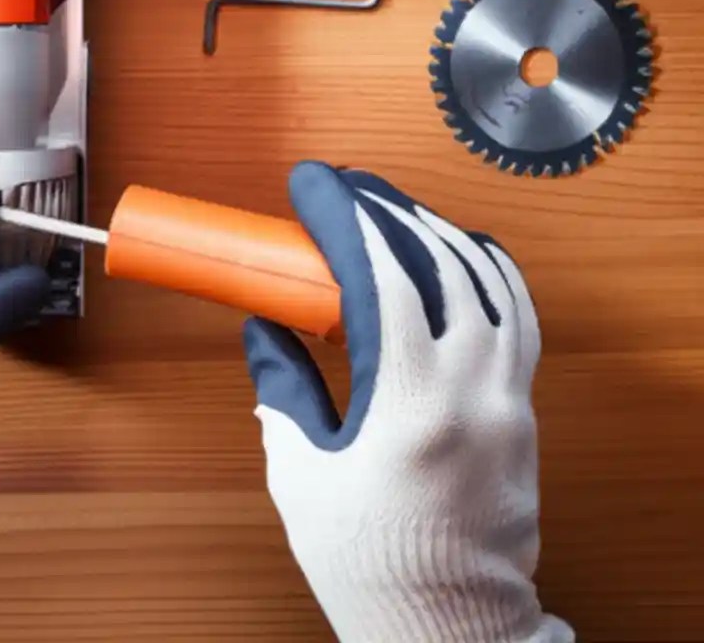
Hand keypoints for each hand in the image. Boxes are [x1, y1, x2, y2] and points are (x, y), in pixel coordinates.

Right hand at [244, 162, 573, 641]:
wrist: (445, 622)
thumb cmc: (370, 560)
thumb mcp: (301, 474)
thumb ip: (282, 391)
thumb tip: (264, 332)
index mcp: (410, 403)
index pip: (383, 275)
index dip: (343, 218)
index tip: (311, 187)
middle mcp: (472, 388)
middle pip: (437, 261)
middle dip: (383, 209)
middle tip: (341, 188)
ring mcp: (506, 396)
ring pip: (486, 278)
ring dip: (433, 231)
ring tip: (388, 211)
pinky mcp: (521, 409)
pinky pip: (516, 313)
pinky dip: (484, 269)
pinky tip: (457, 255)